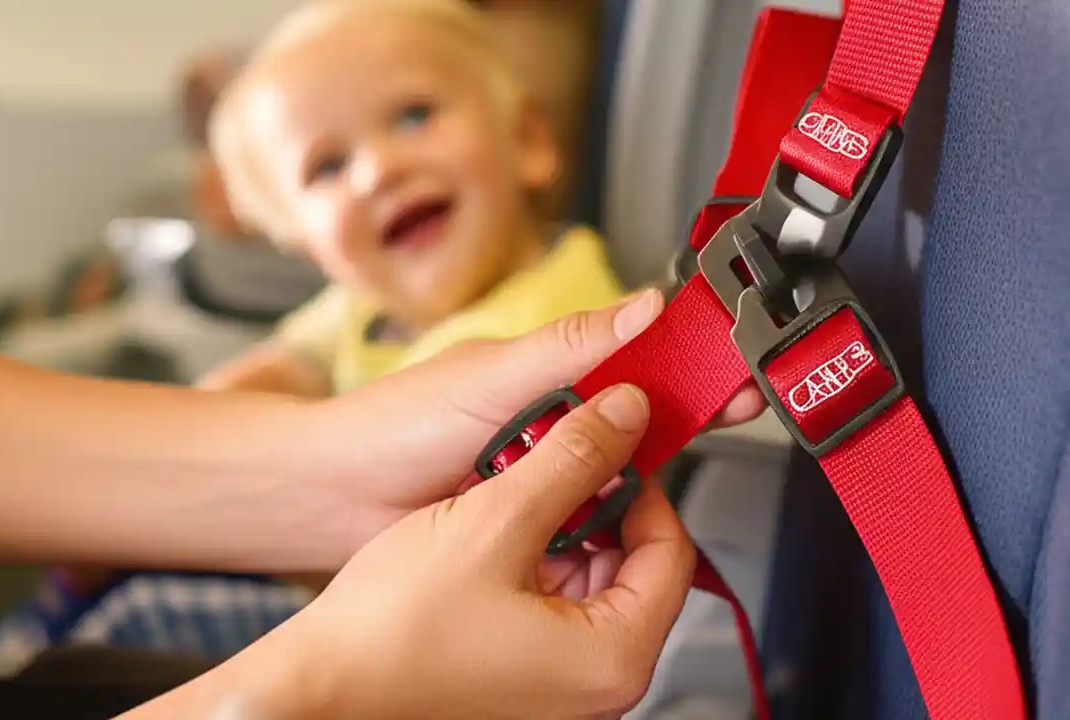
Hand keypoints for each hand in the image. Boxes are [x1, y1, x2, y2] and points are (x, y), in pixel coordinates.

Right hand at [132, 385, 696, 718]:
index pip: (673, 551)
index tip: (608, 447)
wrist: (314, 687)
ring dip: (560, 526)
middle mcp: (596, 683)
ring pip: (590, 580)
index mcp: (613, 658)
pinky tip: (490, 531)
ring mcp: (558, 685)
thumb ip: (574, 458)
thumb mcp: (496, 520)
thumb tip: (626, 414)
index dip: (641, 485)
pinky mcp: (520, 677)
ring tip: (511, 493)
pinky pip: (551, 605)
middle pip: (634, 565)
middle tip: (554, 462)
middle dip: (596, 504)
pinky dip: (530, 559)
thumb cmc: (390, 634)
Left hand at [311, 289, 765, 552]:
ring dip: (632, 484)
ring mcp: (545, 472)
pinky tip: (604, 529)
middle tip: (716, 422)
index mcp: (551, 370)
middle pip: (640, 419)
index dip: (690, 363)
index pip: (639, 356)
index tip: (735, 369)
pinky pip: (587, 524)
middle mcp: (554, 419)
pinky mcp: (534, 523)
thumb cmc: (393, 425)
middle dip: (676, 425)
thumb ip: (574, 345)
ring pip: (619, 477)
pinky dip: (601, 527)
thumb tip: (647, 304)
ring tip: (627, 485)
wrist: (334, 501)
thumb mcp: (493, 375)